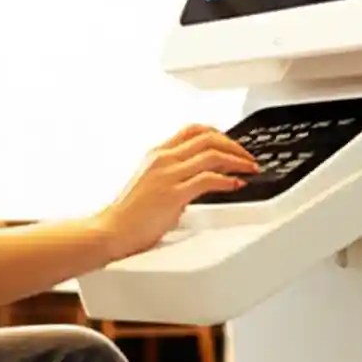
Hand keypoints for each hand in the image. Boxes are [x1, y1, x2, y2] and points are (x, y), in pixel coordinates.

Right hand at [95, 124, 258, 260]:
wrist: (111, 231)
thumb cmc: (129, 213)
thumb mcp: (150, 182)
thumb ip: (172, 174)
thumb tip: (200, 176)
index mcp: (157, 153)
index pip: (193, 130)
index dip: (219, 134)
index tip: (233, 144)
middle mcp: (163, 159)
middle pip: (208, 137)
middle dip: (234, 145)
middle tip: (248, 157)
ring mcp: (168, 175)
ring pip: (212, 154)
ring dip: (238, 160)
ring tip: (250, 169)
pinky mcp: (173, 194)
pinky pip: (209, 179)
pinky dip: (228, 180)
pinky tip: (236, 185)